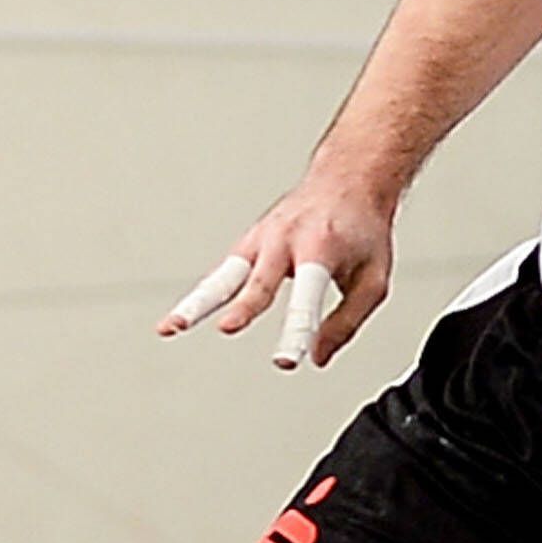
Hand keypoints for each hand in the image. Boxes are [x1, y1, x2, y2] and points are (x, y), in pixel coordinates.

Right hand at [158, 173, 393, 368]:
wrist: (347, 182)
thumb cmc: (362, 232)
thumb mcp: (373, 279)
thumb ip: (346, 322)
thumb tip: (317, 357)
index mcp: (322, 247)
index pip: (307, 297)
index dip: (295, 330)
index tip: (287, 360)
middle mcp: (286, 239)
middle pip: (259, 279)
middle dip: (243, 306)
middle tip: (228, 329)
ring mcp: (261, 240)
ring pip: (223, 275)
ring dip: (195, 302)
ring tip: (168, 328)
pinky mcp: (247, 245)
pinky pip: (222, 275)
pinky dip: (201, 298)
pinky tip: (178, 321)